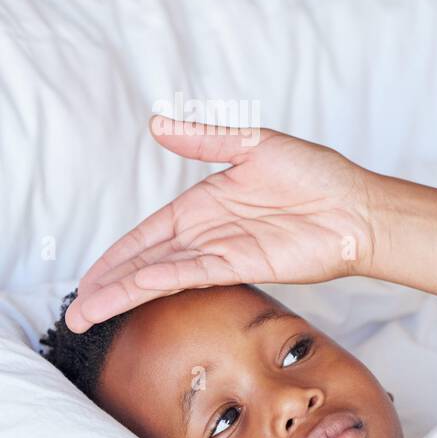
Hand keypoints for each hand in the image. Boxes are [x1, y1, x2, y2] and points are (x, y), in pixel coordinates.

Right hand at [64, 117, 380, 331]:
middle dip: (110, 283)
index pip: (148, 233)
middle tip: (75, 309)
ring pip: (164, 274)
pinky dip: (167, 280)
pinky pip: (197, 273)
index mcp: (205, 203)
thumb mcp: (257, 144)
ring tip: (90, 312)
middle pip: (148, 261)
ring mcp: (226, 251)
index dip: (117, 254)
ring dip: (128, 292)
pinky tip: (140, 287)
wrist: (359, 209)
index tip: (88, 277)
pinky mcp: (247, 265)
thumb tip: (159, 125)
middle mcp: (210, 232)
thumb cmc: (319, 175)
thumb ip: (207, 140)